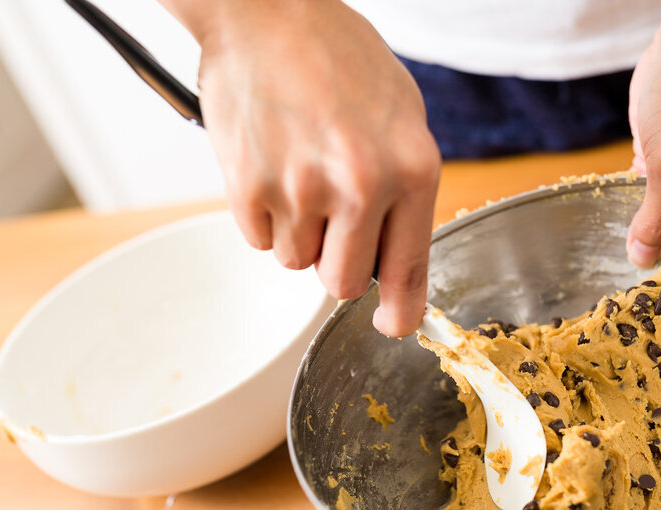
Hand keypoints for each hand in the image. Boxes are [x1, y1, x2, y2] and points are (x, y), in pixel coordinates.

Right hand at [161, 0, 440, 336]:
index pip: (409, 266)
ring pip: (297, 262)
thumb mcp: (400, 113)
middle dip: (335, 264)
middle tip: (329, 222)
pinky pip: (259, 240)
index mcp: (411, 168)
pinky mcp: (249, 189)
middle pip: (343, 283)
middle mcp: (362, 186)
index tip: (393, 326)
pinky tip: (270, 165)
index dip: (401, 310)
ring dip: (298, 233)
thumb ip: (404, 186)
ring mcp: (302, 190)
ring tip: (297, 171)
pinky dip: (263, 216)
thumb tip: (392, 253)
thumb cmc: (335, 55)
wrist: (265, 9)